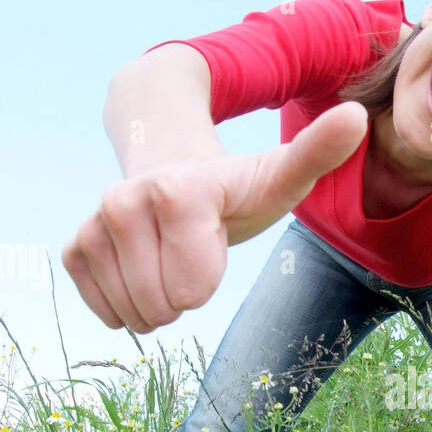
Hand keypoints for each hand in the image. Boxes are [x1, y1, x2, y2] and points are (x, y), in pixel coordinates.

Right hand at [62, 102, 368, 331]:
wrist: (172, 166)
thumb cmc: (236, 185)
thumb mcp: (280, 173)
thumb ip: (316, 151)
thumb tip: (357, 118)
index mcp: (177, 192)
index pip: (189, 289)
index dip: (208, 278)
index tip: (214, 237)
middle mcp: (123, 203)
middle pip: (161, 307)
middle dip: (183, 294)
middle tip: (193, 252)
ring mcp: (94, 224)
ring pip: (133, 314)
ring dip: (158, 302)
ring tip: (170, 256)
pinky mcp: (75, 249)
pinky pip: (103, 310)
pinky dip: (128, 305)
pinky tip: (144, 268)